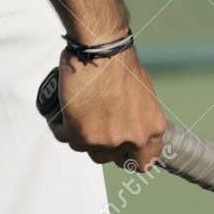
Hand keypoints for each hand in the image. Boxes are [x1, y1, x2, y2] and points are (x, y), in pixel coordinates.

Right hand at [50, 46, 165, 171]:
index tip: (122, 150)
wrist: (102, 50)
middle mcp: (131, 139)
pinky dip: (62, 126)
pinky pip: (65, 137)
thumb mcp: (144, 95)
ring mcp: (105, 140)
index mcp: (152, 129)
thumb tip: (127, 127)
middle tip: (96, 123)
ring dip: (82, 135)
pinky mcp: (80, 134)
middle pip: (110, 157)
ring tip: (80, 112)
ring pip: (88, 149)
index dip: (130, 156)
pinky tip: (63, 113)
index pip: (144, 163)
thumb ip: (138, 119)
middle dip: (102, 143)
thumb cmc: (121, 65)